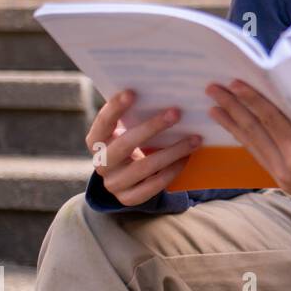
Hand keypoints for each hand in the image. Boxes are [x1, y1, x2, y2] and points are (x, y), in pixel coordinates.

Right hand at [88, 89, 201, 205]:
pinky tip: (187, 158)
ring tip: (195, 139)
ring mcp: (114, 183)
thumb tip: (161, 93)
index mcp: (96, 142)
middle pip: (125, 145)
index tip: (132, 92)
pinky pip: (154, 185)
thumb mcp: (126, 132)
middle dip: (152, 127)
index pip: (103, 123)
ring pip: (145, 166)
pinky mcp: (129, 198)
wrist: (126, 180)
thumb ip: (134, 117)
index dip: (115, 108)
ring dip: (173, 151)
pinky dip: (172, 170)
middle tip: (176, 112)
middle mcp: (101, 163)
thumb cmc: (131, 145)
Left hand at [206, 79, 290, 226]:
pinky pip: (260, 156)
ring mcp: (283, 178)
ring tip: (214, 105)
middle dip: (233, 109)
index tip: (235, 84)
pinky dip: (247, 140)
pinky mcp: (286, 182)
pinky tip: (237, 129)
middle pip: (254, 133)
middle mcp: (286, 170)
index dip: (253, 102)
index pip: (272, 124)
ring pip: (252, 146)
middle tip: (212, 87)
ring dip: (234, 124)